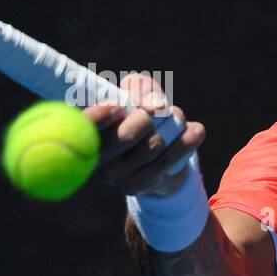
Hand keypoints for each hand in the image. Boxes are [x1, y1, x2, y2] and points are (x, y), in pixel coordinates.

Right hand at [84, 73, 205, 196]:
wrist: (160, 153)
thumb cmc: (144, 113)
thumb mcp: (141, 92)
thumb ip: (142, 88)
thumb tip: (154, 106)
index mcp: (86, 125)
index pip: (81, 124)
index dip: (96, 117)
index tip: (118, 107)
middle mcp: (91, 152)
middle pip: (122, 137)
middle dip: (149, 119)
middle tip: (160, 110)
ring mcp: (110, 173)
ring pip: (151, 147)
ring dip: (172, 127)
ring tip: (177, 120)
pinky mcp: (131, 187)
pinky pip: (164, 164)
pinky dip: (185, 144)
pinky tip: (195, 132)